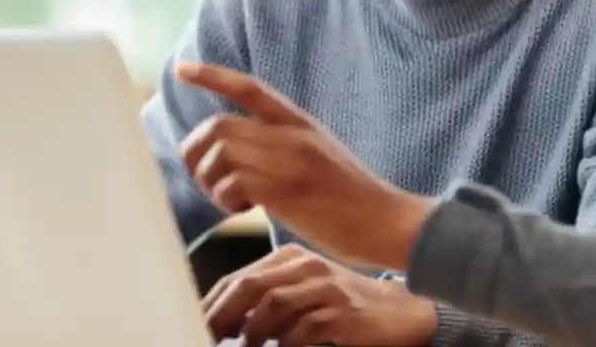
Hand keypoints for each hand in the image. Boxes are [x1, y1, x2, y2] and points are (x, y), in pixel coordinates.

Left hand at [177, 62, 434, 271]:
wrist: (386, 223)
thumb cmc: (354, 202)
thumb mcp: (321, 158)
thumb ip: (285, 149)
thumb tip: (241, 156)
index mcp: (302, 124)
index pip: (251, 89)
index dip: (213, 76)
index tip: (183, 68)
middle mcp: (292, 135)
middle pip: (219, 125)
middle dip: (197, 153)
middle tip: (211, 181)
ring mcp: (288, 160)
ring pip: (220, 152)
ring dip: (211, 181)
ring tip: (234, 201)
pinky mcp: (284, 190)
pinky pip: (231, 182)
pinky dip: (225, 199)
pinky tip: (246, 210)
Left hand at [201, 244, 436, 346]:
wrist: (400, 313)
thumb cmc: (344, 305)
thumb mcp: (304, 291)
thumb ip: (267, 298)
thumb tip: (221, 320)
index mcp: (290, 258)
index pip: (238, 278)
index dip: (211, 306)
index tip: (194, 327)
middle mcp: (307, 266)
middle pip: (249, 286)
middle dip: (221, 317)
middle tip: (208, 338)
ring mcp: (327, 287)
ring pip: (272, 305)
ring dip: (251, 333)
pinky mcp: (343, 312)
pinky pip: (302, 330)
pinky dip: (284, 345)